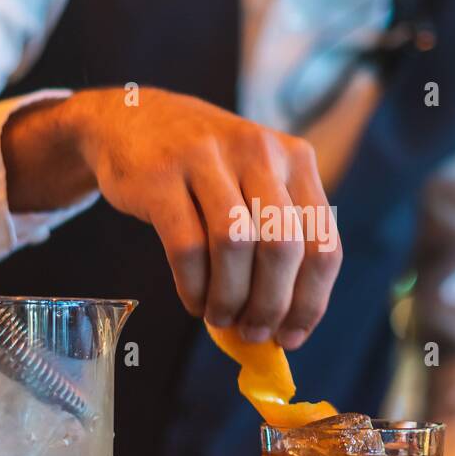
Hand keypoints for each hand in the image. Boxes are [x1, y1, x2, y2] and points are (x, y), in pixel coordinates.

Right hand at [3, 87, 341, 348]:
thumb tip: (283, 326)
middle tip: (254, 333)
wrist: (132, 118)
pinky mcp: (161, 175)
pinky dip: (194, 287)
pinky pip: (187, 245)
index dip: (311, 300)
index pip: (322, 242)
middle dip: (270, 304)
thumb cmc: (206, 168)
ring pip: (234, 245)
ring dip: (230, 298)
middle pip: (282, 246)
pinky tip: (194, 302)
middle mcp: (258, 152)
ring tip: (220, 319)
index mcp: (295, 159)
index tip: (291, 337)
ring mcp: (207, 158)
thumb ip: (274, 240)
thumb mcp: (253, 182)